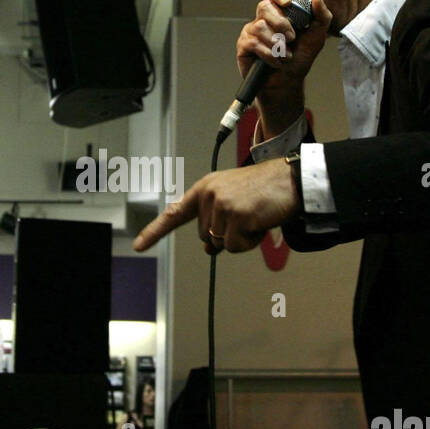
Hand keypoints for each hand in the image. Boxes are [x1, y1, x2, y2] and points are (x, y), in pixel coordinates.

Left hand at [133, 158, 298, 253]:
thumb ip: (216, 223)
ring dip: (241, 238)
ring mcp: (221, 205)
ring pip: (221, 244)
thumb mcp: (234, 202)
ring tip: (256, 216)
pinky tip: (260, 222)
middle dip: (227, 233)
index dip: (155, 231)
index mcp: (205, 188)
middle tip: (248, 215)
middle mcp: (208, 194)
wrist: (291, 180)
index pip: (174, 213)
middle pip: (204, 236)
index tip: (139, 246)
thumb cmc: (265, 190)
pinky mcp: (236, 216)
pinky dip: (251, 241)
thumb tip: (209, 248)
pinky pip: (236, 246)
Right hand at [236, 0, 332, 96]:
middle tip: (292, 38)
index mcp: (279, 11)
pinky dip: (268, 54)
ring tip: (285, 55)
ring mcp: (252, 31)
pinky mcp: (244, 45)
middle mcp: (263, 18)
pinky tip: (276, 61)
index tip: (287, 2)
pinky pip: (253, 42)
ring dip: (277, 44)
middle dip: (281, 23)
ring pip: (260, 26)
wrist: (288, 82)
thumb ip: (322, 16)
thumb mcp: (317, 36)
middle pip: (264, 6)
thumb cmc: (300, 57)